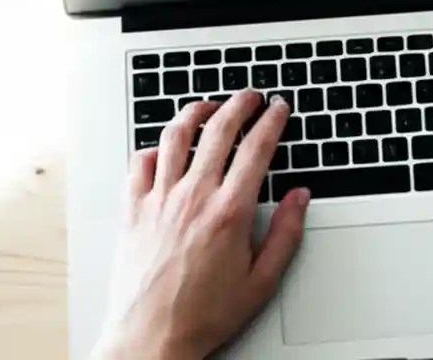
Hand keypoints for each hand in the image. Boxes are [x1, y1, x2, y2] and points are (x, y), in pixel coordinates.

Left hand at [93, 91, 310, 359]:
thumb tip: (300, 198)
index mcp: (229, 213)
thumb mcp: (261, 281)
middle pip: (218, 130)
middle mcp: (193, 198)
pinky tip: (164, 148)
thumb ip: (286, 234)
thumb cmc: (202, 316)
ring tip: (207, 106)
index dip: (271, 121)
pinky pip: (140, 164)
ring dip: (195, 112)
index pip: (256, 148)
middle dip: (239, 104)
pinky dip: (155, 148)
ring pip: (176, 136)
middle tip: (250, 96)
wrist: (150, 339)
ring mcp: (159, 201)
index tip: (277, 109)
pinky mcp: (132, 211)